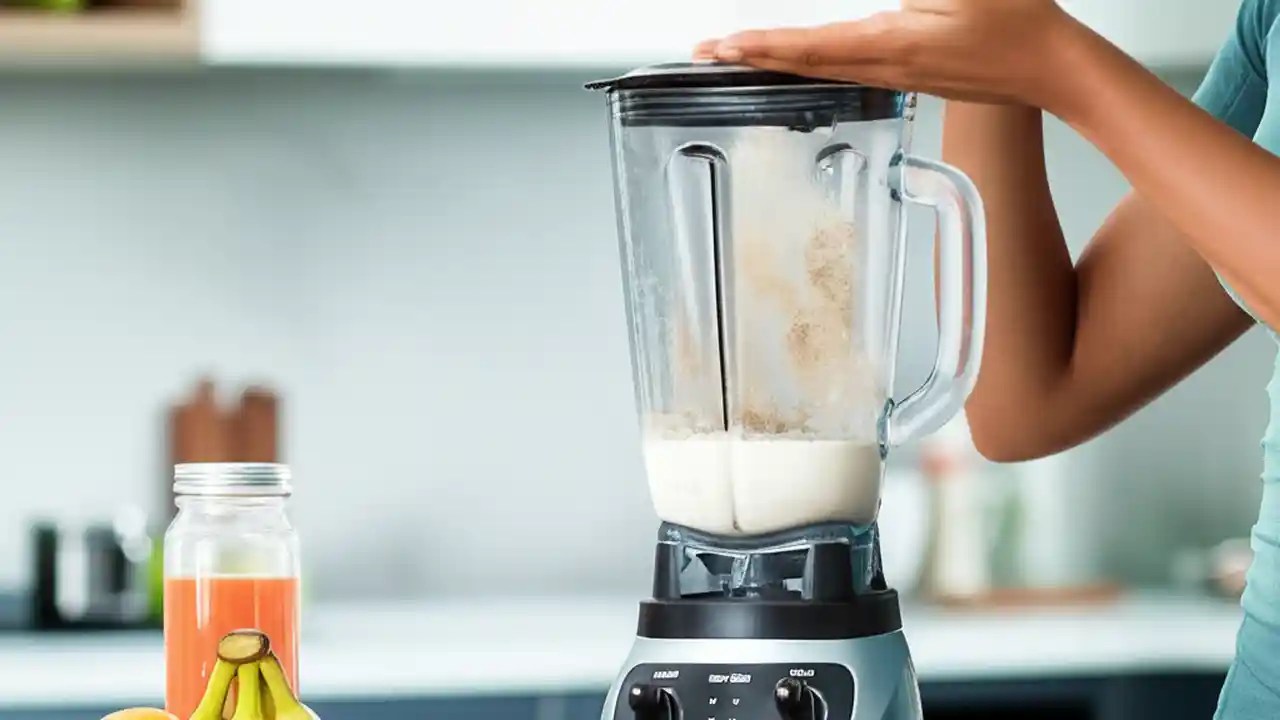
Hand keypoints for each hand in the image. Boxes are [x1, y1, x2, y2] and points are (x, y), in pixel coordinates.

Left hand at [694, 0, 1088, 108]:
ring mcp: (893, 79)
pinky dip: (807, 65)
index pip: (813, 46)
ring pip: (819, 71)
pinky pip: (842, 73)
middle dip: (752, 58)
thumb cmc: (1021, 23)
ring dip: (774, 63)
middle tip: (705, 54)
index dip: (764, 46)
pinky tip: (794, 61)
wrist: (1053, 70)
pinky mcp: (904, 79)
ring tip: (735, 56)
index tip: (723, 46)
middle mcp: (885, 69)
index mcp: (894, 45)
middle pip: (804, 65)